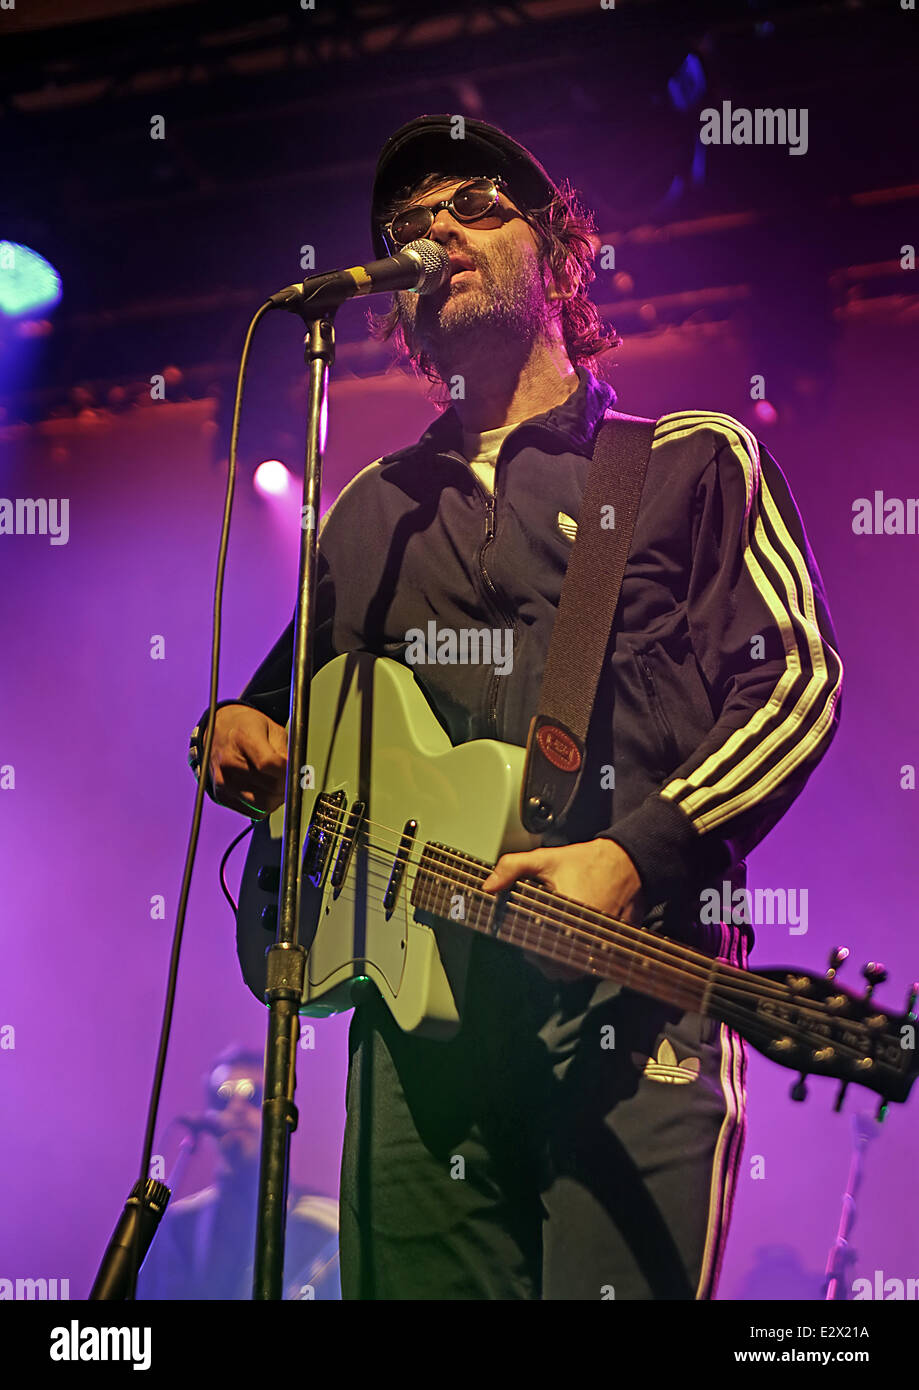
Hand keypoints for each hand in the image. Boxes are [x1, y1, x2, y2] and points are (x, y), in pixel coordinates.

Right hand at [206, 705, 287, 816]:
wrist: (218, 731)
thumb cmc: (246, 728)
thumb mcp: (273, 729)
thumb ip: (286, 752)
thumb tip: (297, 774)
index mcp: (242, 739)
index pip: (269, 764)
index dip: (288, 771)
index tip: (296, 771)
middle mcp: (228, 763)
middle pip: (269, 788)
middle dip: (286, 786)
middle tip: (290, 779)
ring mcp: (223, 782)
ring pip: (263, 805)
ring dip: (277, 798)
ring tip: (279, 785)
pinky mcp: (221, 796)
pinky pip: (252, 811)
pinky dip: (264, 805)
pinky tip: (266, 791)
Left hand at [481, 839, 645, 979]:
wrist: (628, 863)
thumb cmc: (589, 862)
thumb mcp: (545, 859)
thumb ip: (512, 867)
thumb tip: (488, 886)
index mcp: (565, 916)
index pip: (539, 950)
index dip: (526, 948)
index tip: (520, 939)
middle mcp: (584, 936)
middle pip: (553, 967)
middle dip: (538, 956)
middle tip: (531, 940)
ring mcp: (598, 945)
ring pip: (570, 972)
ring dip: (555, 963)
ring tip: (546, 944)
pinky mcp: (609, 948)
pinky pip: (587, 967)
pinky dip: (574, 962)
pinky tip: (565, 945)